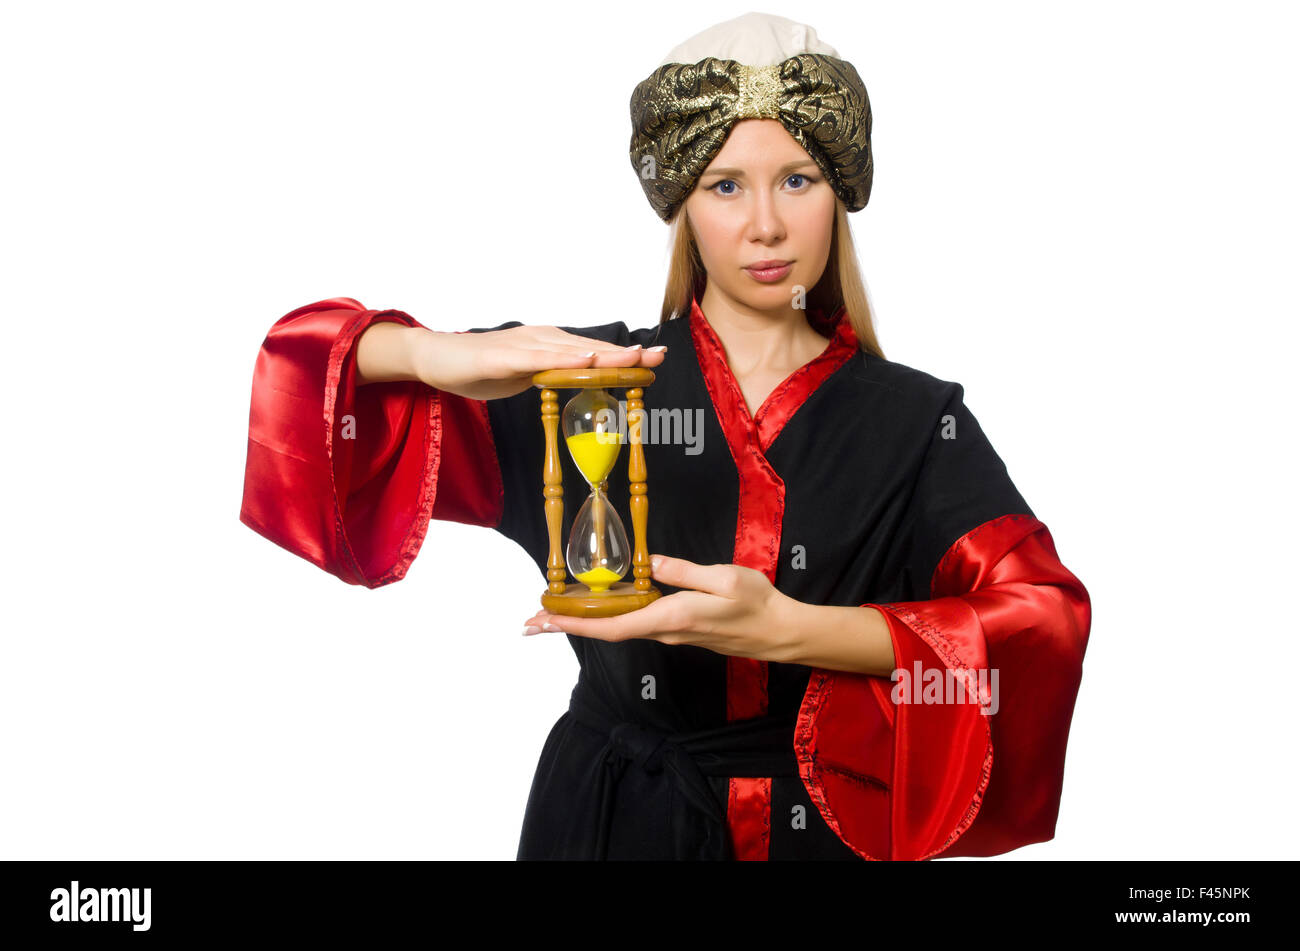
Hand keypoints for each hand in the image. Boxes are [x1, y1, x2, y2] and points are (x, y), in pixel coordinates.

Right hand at [414, 325, 666, 400]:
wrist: (435, 357)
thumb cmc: (479, 366)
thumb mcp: (524, 376)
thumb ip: (550, 376)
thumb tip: (575, 381)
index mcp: (548, 344)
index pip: (592, 351)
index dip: (624, 356)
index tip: (655, 360)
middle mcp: (541, 339)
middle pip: (590, 348)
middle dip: (625, 354)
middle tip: (659, 357)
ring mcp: (522, 345)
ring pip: (570, 351)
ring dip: (604, 355)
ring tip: (634, 358)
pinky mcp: (502, 357)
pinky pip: (537, 359)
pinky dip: (563, 359)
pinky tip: (585, 359)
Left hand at [521, 554, 802, 663]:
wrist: (778, 631)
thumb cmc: (756, 603)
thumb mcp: (724, 578)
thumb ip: (685, 571)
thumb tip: (653, 562)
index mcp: (672, 616)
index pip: (614, 626)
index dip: (576, 626)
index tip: (546, 622)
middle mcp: (666, 629)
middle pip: (608, 631)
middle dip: (568, 626)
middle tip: (530, 621)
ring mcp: (671, 631)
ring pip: (620, 627)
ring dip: (585, 622)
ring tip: (553, 613)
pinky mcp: (678, 627)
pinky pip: (635, 623)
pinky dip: (608, 618)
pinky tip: (598, 608)